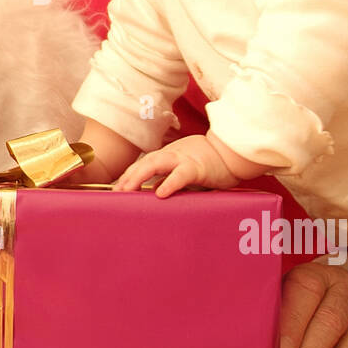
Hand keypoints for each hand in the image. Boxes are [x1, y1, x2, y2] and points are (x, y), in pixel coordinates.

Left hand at [112, 134, 241, 196]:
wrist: (233, 153)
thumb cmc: (209, 162)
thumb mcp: (184, 170)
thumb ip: (168, 179)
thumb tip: (154, 191)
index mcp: (168, 156)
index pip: (143, 164)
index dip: (128, 175)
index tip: (116, 189)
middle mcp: (172, 154)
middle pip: (144, 162)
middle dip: (128, 176)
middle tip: (115, 193)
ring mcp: (184, 159)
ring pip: (156, 164)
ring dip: (139, 176)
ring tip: (127, 190)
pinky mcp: (198, 167)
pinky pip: (181, 175)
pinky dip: (170, 183)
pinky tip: (160, 194)